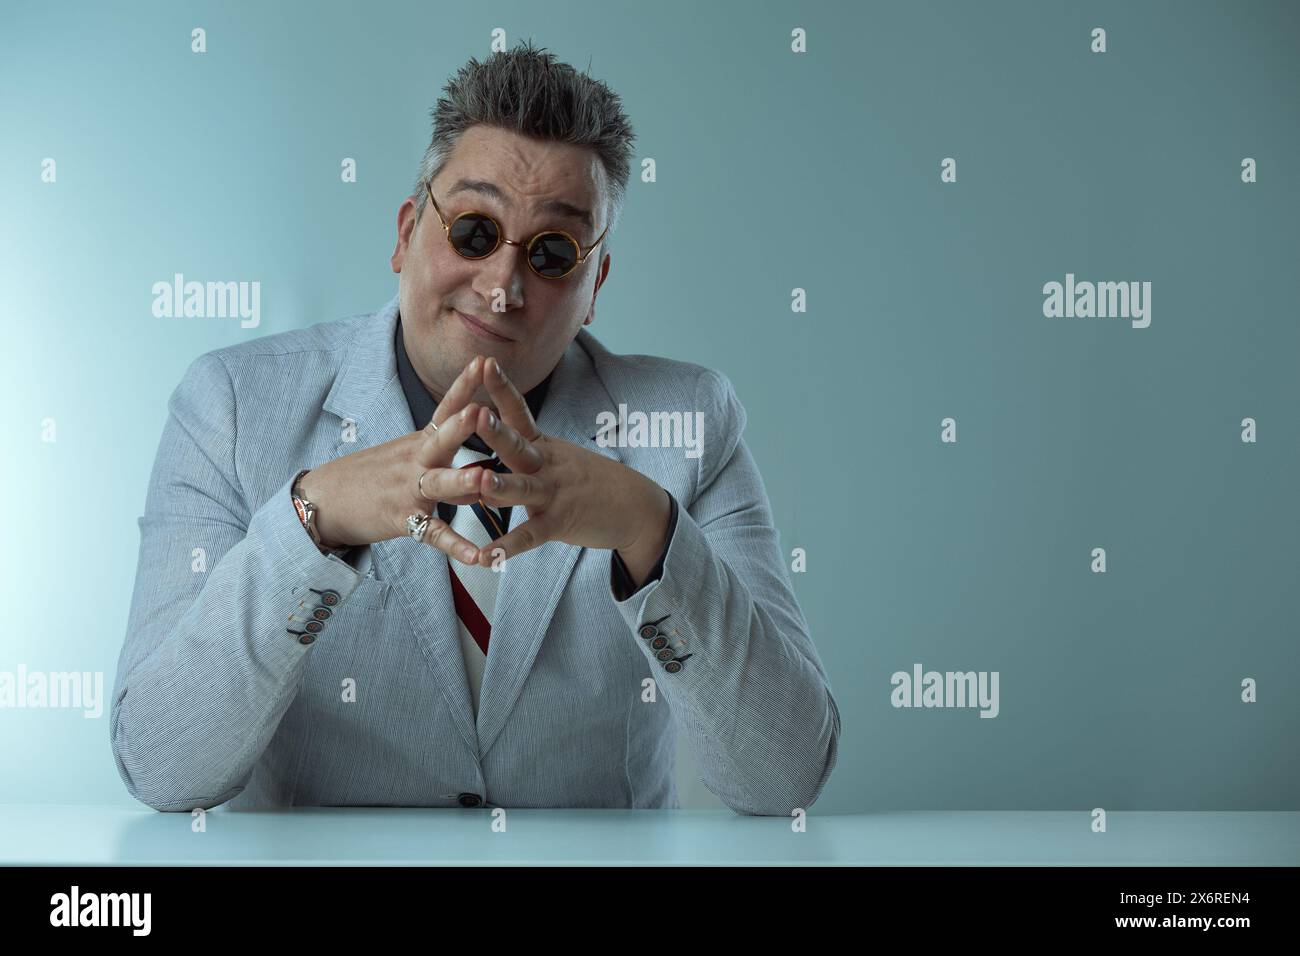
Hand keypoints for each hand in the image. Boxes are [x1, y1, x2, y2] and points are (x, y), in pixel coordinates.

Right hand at [297, 356, 496, 564]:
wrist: (324, 500)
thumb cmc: (373, 477)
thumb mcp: (408, 461)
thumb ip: (448, 466)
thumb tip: (482, 474)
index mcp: (418, 442)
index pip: (445, 409)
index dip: (464, 386)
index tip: (484, 361)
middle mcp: (415, 462)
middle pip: (441, 440)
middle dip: (463, 425)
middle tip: (482, 409)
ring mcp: (408, 491)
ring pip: (438, 484)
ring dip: (462, 481)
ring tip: (483, 478)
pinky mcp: (403, 521)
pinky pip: (433, 534)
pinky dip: (456, 547)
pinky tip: (479, 557)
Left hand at [459, 357, 672, 580]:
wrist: (635, 506)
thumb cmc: (590, 480)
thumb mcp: (559, 455)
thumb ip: (525, 448)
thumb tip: (489, 434)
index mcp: (543, 445)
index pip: (519, 412)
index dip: (501, 388)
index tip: (483, 362)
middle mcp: (546, 465)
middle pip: (516, 446)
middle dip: (494, 431)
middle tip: (473, 414)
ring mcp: (553, 495)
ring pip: (522, 489)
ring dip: (500, 487)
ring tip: (480, 484)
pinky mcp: (559, 524)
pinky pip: (530, 537)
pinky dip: (507, 548)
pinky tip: (487, 557)